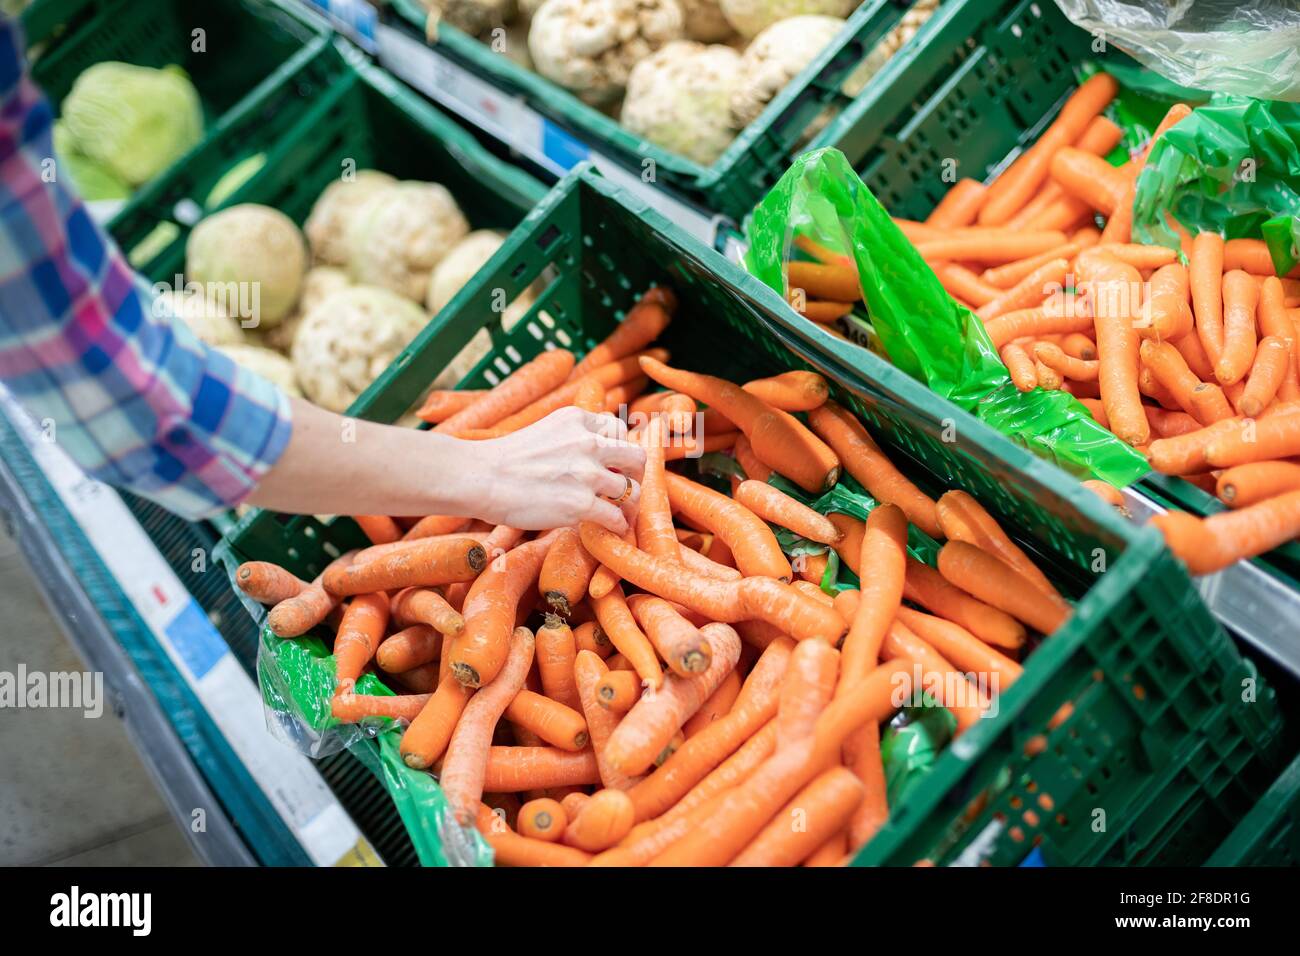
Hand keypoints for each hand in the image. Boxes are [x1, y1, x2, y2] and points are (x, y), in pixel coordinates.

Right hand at [462, 406, 645, 532]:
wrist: (480, 477)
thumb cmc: (504, 459)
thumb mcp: (544, 430)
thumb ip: (571, 437)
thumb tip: (591, 454)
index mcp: (577, 419)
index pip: (617, 427)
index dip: (618, 447)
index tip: (612, 462)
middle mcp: (588, 442)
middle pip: (636, 457)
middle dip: (635, 474)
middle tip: (626, 487)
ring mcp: (587, 474)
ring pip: (632, 490)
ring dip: (629, 505)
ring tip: (620, 513)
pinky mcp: (581, 504)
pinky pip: (617, 518)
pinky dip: (618, 526)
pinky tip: (611, 530)